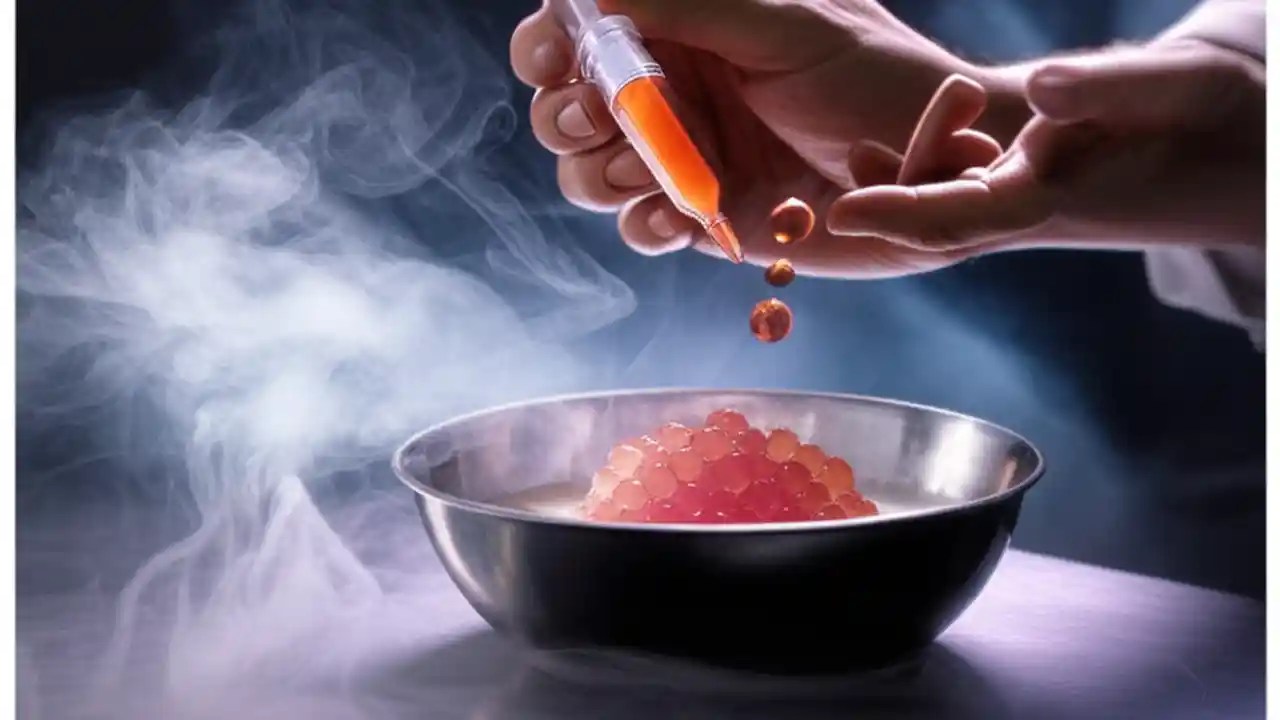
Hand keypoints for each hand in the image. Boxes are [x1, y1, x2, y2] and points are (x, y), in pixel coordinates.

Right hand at [510, 0, 1028, 277]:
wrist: (937, 171)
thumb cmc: (875, 75)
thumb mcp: (784, 24)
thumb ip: (689, 7)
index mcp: (685, 28)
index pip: (585, 29)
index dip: (550, 44)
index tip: (556, 58)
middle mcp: (674, 90)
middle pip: (567, 104)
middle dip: (568, 116)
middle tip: (607, 120)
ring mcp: (683, 158)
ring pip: (589, 171)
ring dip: (601, 174)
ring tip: (653, 174)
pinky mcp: (703, 219)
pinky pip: (638, 228)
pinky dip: (642, 226)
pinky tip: (677, 220)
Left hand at [829, 40, 1266, 252]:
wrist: (1240, 144)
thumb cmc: (1224, 117)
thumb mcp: (1179, 88)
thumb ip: (1110, 90)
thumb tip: (1040, 88)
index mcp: (1057, 197)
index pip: (966, 216)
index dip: (900, 214)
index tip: (842, 210)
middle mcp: (1028, 204)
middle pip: (931, 222)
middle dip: (868, 213)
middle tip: (806, 205)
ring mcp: (1023, 192)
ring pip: (936, 203)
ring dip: (883, 188)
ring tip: (835, 159)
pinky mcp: (1025, 174)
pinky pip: (954, 181)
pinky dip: (911, 167)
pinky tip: (872, 145)